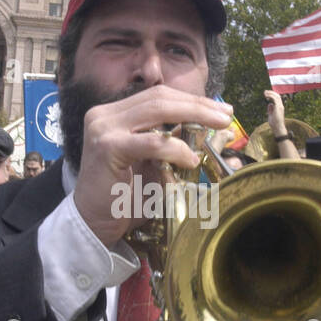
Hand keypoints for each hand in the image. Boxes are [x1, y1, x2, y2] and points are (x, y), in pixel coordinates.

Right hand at [73, 86, 232, 247]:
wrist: (94, 225)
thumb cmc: (125, 197)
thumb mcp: (155, 165)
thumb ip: (176, 146)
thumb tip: (217, 136)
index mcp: (115, 114)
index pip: (158, 96)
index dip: (191, 99)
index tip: (220, 110)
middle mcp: (106, 115)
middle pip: (160, 97)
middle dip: (198, 105)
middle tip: (226, 116)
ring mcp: (104, 128)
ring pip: (157, 111)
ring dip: (193, 117)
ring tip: (217, 128)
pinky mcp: (107, 147)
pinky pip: (151, 142)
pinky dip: (175, 149)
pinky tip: (191, 159)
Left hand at [263, 89, 287, 137]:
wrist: (277, 127)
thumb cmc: (274, 123)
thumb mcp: (271, 114)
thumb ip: (270, 109)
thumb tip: (269, 104)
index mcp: (279, 107)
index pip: (277, 98)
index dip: (272, 95)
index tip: (266, 94)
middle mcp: (281, 106)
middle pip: (277, 96)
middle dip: (271, 92)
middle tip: (265, 92)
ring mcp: (280, 106)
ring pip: (276, 96)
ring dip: (270, 93)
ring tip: (265, 93)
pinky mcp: (278, 107)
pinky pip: (275, 99)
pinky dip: (270, 96)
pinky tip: (266, 96)